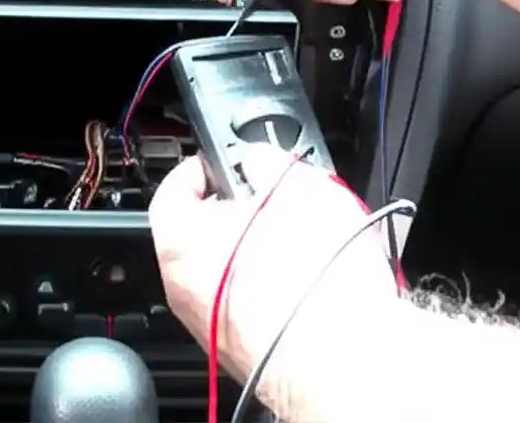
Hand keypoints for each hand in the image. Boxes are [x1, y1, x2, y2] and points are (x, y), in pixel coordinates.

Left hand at [148, 145, 398, 386]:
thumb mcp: (295, 184)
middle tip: (279, 199)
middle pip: (203, 232)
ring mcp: (212, 325)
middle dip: (241, 212)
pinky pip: (253, 305)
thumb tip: (258, 160)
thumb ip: (266, 162)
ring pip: (231, 271)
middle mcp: (184, 288)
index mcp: (179, 240)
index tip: (230, 162)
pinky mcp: (244, 350)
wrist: (345, 359)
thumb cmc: (314, 276)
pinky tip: (313, 282)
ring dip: (262, 252)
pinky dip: (276, 289)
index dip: (205, 168)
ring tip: (308, 242)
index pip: (174, 188)